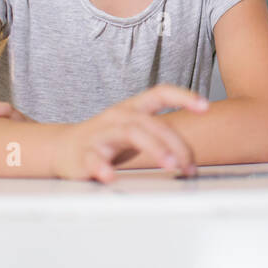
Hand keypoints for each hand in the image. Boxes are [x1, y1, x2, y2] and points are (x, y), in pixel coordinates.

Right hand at [52, 85, 209, 182]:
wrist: (62, 148)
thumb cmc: (107, 140)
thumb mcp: (136, 131)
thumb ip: (161, 136)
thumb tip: (191, 154)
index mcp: (132, 108)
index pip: (159, 92)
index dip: (183, 96)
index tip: (205, 106)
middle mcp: (118, 117)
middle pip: (150, 122)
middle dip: (174, 143)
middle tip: (189, 165)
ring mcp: (100, 134)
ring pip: (129, 133)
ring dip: (153, 148)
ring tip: (169, 165)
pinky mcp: (84, 154)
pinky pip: (93, 158)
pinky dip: (102, 166)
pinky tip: (111, 175)